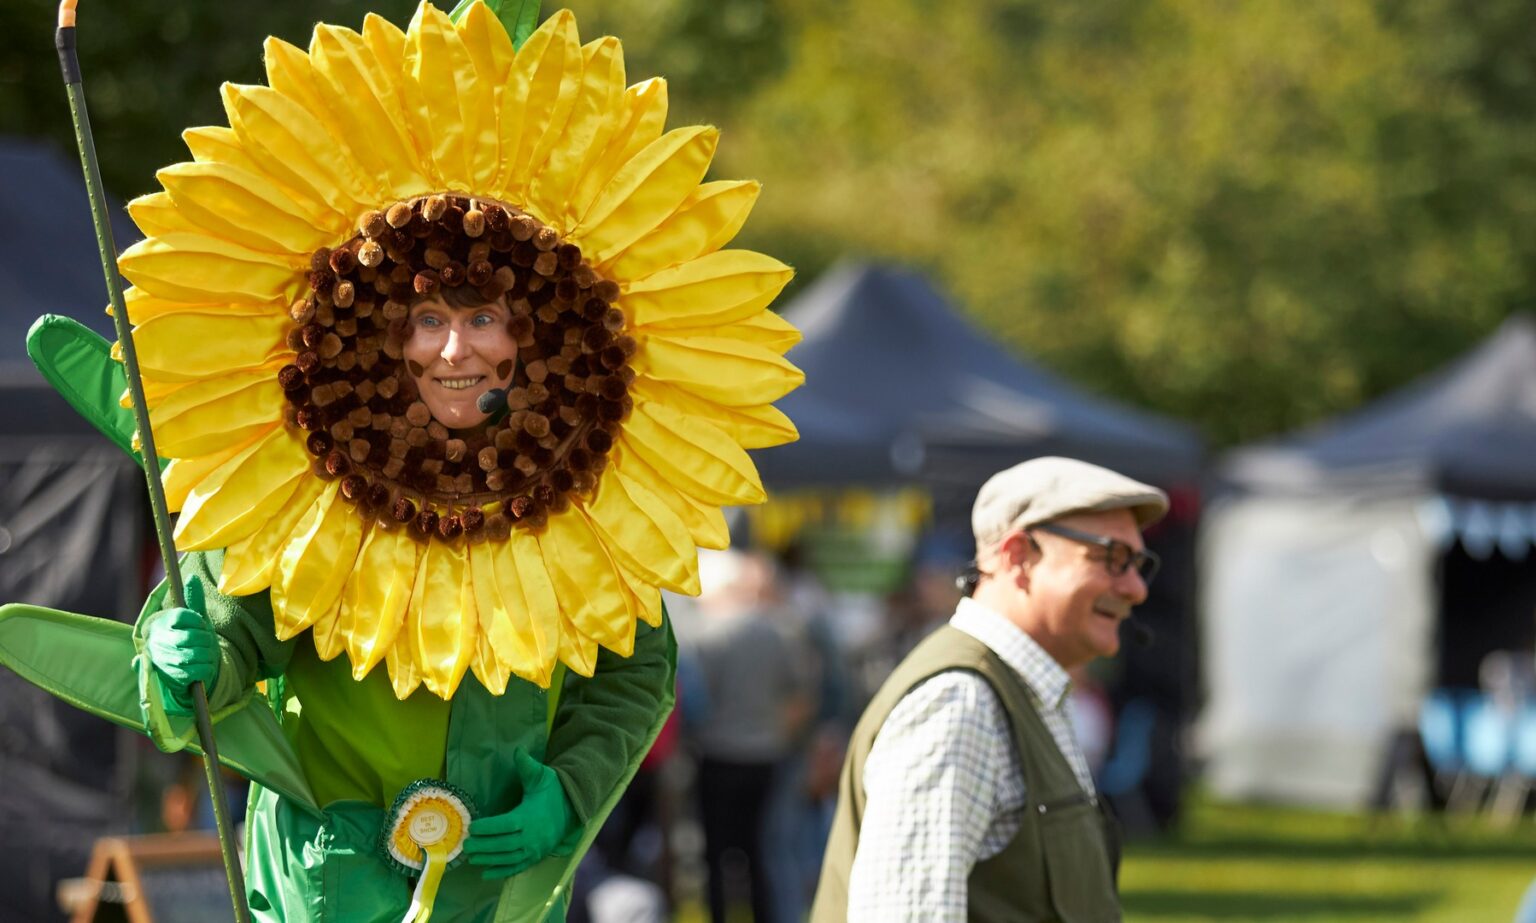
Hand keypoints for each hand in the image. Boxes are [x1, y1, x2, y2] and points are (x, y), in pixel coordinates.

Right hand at [143, 575, 218, 715]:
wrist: (188, 671)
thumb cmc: (192, 639)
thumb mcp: (195, 619)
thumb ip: (193, 599)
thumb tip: (192, 577)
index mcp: (158, 624)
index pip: (182, 616)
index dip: (197, 620)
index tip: (199, 624)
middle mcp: (155, 642)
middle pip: (191, 636)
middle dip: (205, 639)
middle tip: (204, 641)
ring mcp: (162, 661)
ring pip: (198, 653)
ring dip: (208, 653)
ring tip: (203, 654)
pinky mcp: (171, 677)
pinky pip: (200, 669)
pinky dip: (207, 668)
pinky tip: (202, 667)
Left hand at [462, 749, 575, 878]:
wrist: (572, 811)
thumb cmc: (552, 793)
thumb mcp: (542, 776)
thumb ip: (527, 766)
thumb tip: (518, 750)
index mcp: (530, 817)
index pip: (506, 824)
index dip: (489, 827)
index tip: (473, 827)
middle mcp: (532, 836)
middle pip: (504, 844)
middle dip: (484, 845)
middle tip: (466, 844)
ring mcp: (534, 849)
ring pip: (508, 857)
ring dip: (489, 859)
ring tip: (472, 857)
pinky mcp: (535, 857)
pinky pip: (517, 867)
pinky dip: (501, 872)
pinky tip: (485, 873)